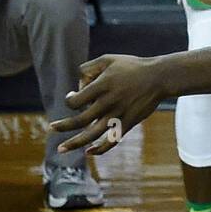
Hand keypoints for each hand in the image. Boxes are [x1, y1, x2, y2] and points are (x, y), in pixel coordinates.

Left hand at [50, 54, 166, 155]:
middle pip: (79, 120)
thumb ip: (89, 67)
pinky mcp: (127, 123)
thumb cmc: (132, 66)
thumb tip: (76, 84)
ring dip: (74, 143)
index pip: (76, 100)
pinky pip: (110, 141)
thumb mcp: (109, 59)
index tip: (72, 96)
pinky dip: (99, 149)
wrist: (158, 77)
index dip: (69, 99)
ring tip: (60, 149)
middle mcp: (108, 102)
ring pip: (91, 135)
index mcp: (102, 86)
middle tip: (52, 128)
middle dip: (63, 126)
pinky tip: (89, 152)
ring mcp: (118, 115)